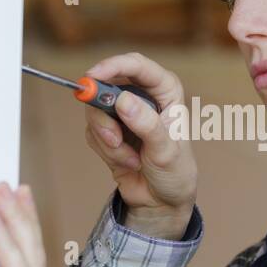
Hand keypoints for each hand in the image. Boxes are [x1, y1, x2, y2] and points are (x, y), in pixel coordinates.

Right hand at [82, 52, 197, 239]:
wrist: (161, 201)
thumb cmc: (174, 172)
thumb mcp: (165, 150)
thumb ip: (146, 125)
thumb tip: (122, 100)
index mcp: (165, 90)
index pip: (137, 65)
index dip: (113, 65)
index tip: (93, 77)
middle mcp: (143, 96)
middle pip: (108, 84)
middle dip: (104, 113)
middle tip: (113, 138)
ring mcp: (123, 112)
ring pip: (96, 111)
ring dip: (108, 139)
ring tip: (130, 158)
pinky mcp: (108, 129)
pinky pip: (92, 131)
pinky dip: (105, 150)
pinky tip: (126, 161)